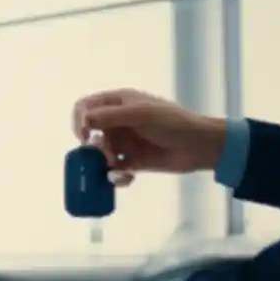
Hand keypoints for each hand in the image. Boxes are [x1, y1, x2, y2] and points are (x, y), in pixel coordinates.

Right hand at [72, 88, 225, 186]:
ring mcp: (124, 141)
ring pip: (99, 154)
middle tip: (104, 155)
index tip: (85, 135)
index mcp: (119, 102)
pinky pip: (113, 170)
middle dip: (92, 147)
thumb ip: (109, 116)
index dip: (79, 120)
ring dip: (103, 163)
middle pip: (89, 133)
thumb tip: (84, 121)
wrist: (200, 146)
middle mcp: (118, 121)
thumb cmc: (172, 123)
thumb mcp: (139, 114)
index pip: (86, 107)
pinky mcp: (132, 161)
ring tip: (119, 168)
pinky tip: (127, 178)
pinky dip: (115, 176)